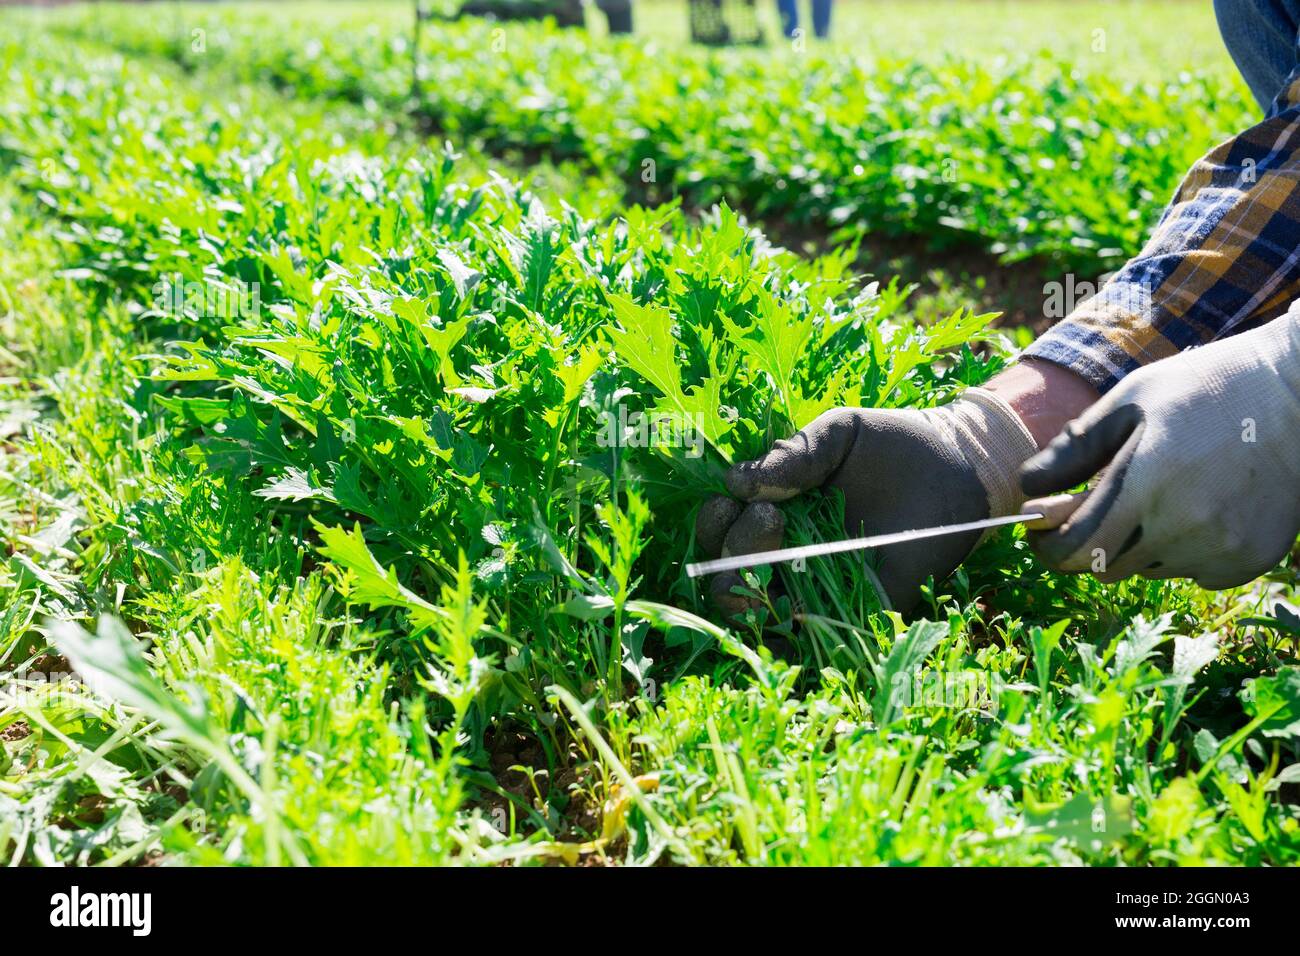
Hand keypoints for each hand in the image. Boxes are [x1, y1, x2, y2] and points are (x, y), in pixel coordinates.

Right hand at [695, 388, 1039, 611]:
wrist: (958, 465)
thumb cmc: (893, 445)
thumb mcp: (837, 435)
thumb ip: (791, 455)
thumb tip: (734, 483)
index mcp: (774, 512)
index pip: (721, 532)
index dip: (713, 524)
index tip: (729, 500)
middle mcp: (790, 554)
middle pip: (728, 577)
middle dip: (733, 550)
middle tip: (770, 516)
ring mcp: (821, 586)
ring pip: (759, 612)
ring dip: (751, 589)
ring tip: (780, 546)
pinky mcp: (858, 609)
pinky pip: (815, 635)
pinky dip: (792, 631)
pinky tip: (794, 603)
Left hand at [1020, 314, 1299, 587]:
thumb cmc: (1207, 388)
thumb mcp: (1132, 401)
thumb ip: (1075, 449)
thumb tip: (1026, 488)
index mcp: (1146, 483)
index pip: (1075, 548)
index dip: (1048, 547)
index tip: (1039, 532)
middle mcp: (1183, 526)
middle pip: (1105, 565)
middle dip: (1088, 542)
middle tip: (1094, 506)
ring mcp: (1220, 547)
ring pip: (1148, 570)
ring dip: (1136, 545)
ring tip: (1158, 494)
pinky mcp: (1249, 560)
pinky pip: (1193, 573)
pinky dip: (1182, 552)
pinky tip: (1197, 508)